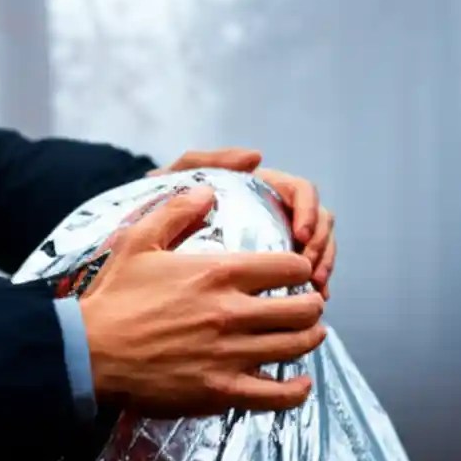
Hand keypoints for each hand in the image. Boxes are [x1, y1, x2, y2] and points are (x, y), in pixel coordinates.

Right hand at [78, 186, 325, 417]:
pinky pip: (276, 395)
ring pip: (295, 346)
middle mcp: (232, 313)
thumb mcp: (139, 241)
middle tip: (308, 305)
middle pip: (303, 309)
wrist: (87, 353)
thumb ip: (177, 210)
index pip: (289, 267)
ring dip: (310, 339)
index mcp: (219, 273)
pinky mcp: (221, 391)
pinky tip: (300, 383)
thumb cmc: (112, 297)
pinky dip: (295, 390)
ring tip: (310, 334)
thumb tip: (208, 190)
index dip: (300, 268)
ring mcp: (229, 355)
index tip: (297, 273)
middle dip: (312, 304)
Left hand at [148, 149, 336, 298]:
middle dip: (322, 245)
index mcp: (260, 188)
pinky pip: (303, 276)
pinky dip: (312, 287)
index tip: (301, 234)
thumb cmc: (157, 204)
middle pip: (320, 221)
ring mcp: (276, 240)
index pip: (301, 191)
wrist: (138, 240)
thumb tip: (255, 156)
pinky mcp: (273, 268)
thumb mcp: (176, 177)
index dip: (309, 210)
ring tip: (316, 292)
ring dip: (322, 267)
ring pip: (318, 248)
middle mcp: (274, 211)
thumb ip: (208, 160)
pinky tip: (305, 305)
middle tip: (310, 272)